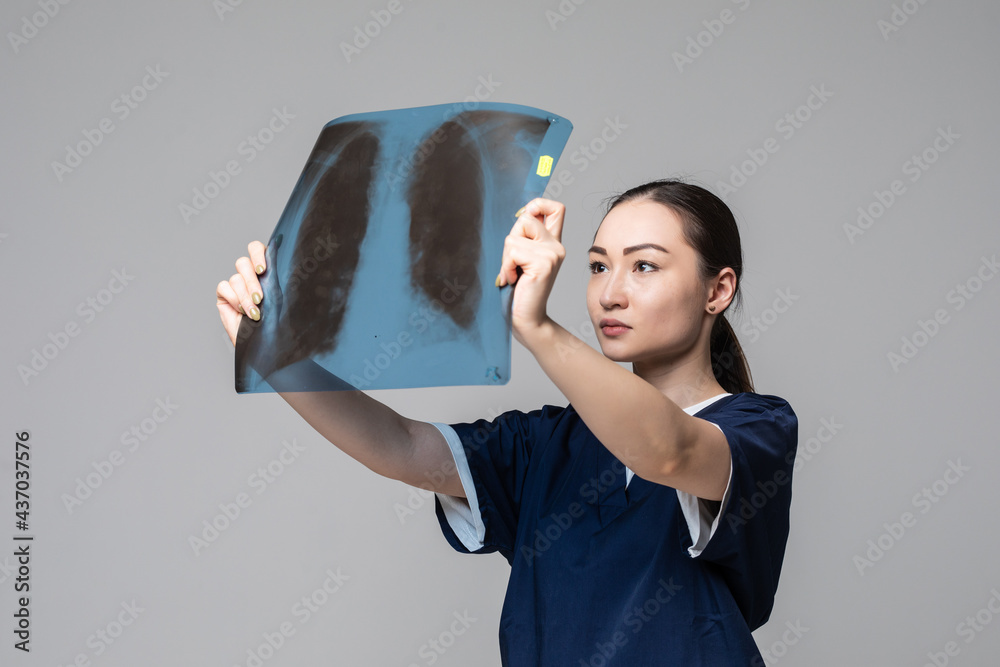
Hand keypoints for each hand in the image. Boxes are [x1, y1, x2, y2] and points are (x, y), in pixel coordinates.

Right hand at [216, 240, 266, 345]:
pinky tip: (241, 311)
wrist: (262, 342)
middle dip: (252, 282)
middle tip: (260, 298)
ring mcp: (235, 284)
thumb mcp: (277, 295)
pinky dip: (234, 299)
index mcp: (264, 270)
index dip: (257, 254)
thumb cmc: (274, 321)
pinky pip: (224, 287)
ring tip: (254, 313)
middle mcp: (249, 275)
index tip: (262, 270)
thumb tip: (276, 246)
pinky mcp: (224, 294)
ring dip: (245, 297)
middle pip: (243, 262)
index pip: (256, 249)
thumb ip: (274, 273)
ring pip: (235, 278)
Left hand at [495, 197, 565, 343]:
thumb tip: (520, 213)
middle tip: (514, 262)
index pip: (556, 207)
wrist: (527, 319)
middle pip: (527, 217)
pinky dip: (507, 266)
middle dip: (511, 238)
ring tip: (514, 274)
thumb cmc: (521, 291)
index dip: (537, 205)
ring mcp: (552, 254)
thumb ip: (525, 238)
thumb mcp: (522, 258)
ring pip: (514, 237)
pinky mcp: (543, 264)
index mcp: (553, 243)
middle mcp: (557, 246)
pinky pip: (513, 251)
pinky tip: (514, 280)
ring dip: (506, 257)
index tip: (523, 220)